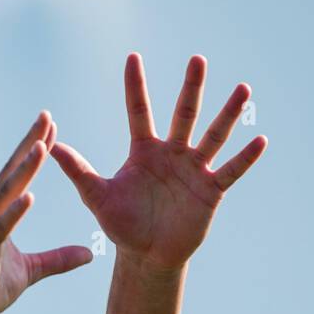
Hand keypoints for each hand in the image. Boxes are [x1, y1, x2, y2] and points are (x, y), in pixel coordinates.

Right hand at [0, 111, 93, 313]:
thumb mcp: (30, 272)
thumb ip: (57, 260)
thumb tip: (89, 254)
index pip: (19, 175)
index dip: (35, 151)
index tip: (52, 126)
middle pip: (12, 173)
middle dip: (30, 144)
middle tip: (46, 116)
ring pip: (7, 194)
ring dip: (24, 170)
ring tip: (41, 146)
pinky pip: (1, 228)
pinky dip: (14, 212)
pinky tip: (29, 196)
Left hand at [51, 53, 266, 269]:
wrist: (148, 256)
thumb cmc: (122, 225)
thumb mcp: (98, 198)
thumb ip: (79, 172)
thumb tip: (52, 148)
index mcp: (144, 150)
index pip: (139, 111)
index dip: (135, 86)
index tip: (132, 57)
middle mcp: (171, 153)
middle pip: (182, 114)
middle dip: (190, 88)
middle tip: (197, 59)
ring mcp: (194, 169)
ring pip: (212, 135)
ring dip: (228, 114)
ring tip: (242, 89)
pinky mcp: (210, 190)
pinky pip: (230, 170)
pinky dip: (245, 157)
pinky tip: (260, 140)